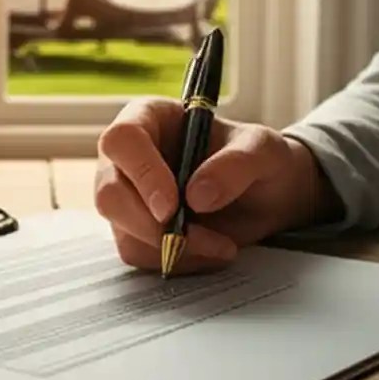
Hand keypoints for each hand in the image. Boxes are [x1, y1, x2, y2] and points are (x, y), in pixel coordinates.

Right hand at [94, 98, 340, 272]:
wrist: (268, 196)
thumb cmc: (260, 159)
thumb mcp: (263, 150)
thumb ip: (237, 164)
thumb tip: (197, 196)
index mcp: (150, 118)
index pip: (123, 139)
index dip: (141, 172)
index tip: (171, 205)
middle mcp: (129, 157)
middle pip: (109, 193)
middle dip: (151, 225)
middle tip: (196, 237)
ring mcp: (129, 196)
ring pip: (123, 230)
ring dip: (171, 247)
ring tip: (221, 244)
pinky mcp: (136, 230)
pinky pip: (140, 254)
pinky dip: (177, 260)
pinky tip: (210, 251)